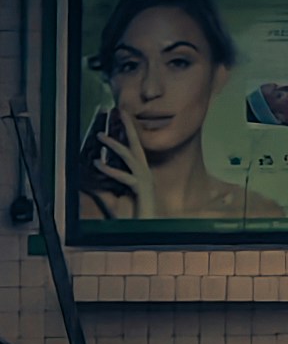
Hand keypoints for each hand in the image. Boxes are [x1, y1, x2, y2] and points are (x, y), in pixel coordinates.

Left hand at [75, 109, 140, 227]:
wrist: (145, 231)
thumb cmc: (132, 218)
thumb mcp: (111, 201)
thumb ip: (101, 190)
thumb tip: (86, 180)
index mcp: (141, 174)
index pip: (134, 148)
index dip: (128, 132)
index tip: (121, 118)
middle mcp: (145, 173)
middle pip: (136, 145)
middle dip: (128, 128)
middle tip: (119, 112)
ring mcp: (145, 180)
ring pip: (130, 157)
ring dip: (115, 145)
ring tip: (100, 135)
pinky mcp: (142, 189)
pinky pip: (125, 176)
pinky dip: (110, 170)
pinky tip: (97, 165)